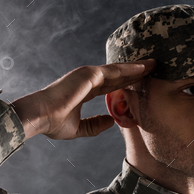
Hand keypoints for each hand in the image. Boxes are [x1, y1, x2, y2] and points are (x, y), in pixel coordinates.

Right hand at [10, 60, 156, 140]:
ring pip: (118, 70)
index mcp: (85, 91)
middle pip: (118, 75)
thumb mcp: (78, 128)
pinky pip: (113, 71)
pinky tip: (143, 68)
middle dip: (136, 72)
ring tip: (154, 65)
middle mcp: (88, 80)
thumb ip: (94, 125)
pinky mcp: (88, 74)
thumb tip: (111, 123)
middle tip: (154, 69)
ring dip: (136, 67)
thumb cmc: (52, 123)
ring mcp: (88, 75)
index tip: (141, 84)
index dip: (127, 84)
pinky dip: (129, 69)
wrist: (39, 117)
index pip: (111, 86)